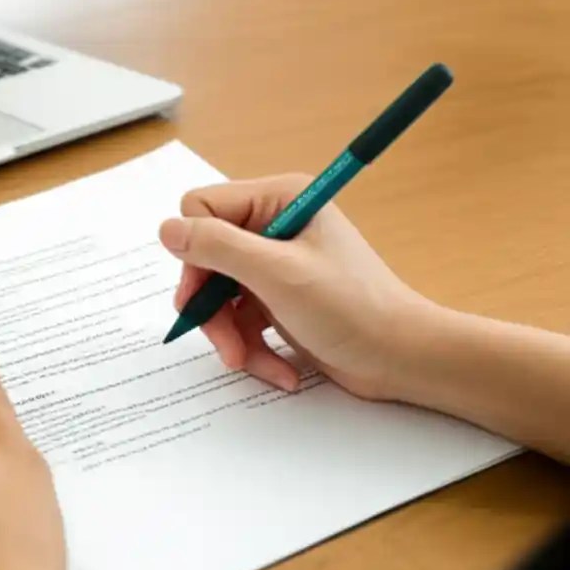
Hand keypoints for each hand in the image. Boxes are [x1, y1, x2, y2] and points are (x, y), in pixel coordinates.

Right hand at [158, 175, 433, 398]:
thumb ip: (218, 248)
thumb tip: (166, 229)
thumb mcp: (278, 275)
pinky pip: (239, 319)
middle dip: (211, 307)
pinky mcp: (278, 298)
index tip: (205, 293)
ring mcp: (275, 264)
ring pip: (217, 295)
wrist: (403, 358)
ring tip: (251, 362)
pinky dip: (251, 347)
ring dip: (230, 335)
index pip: (202, 210)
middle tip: (225, 343)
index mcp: (278, 200)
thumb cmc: (354, 309)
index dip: (196, 253)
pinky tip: (279, 369)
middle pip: (204, 259)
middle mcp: (273, 225)